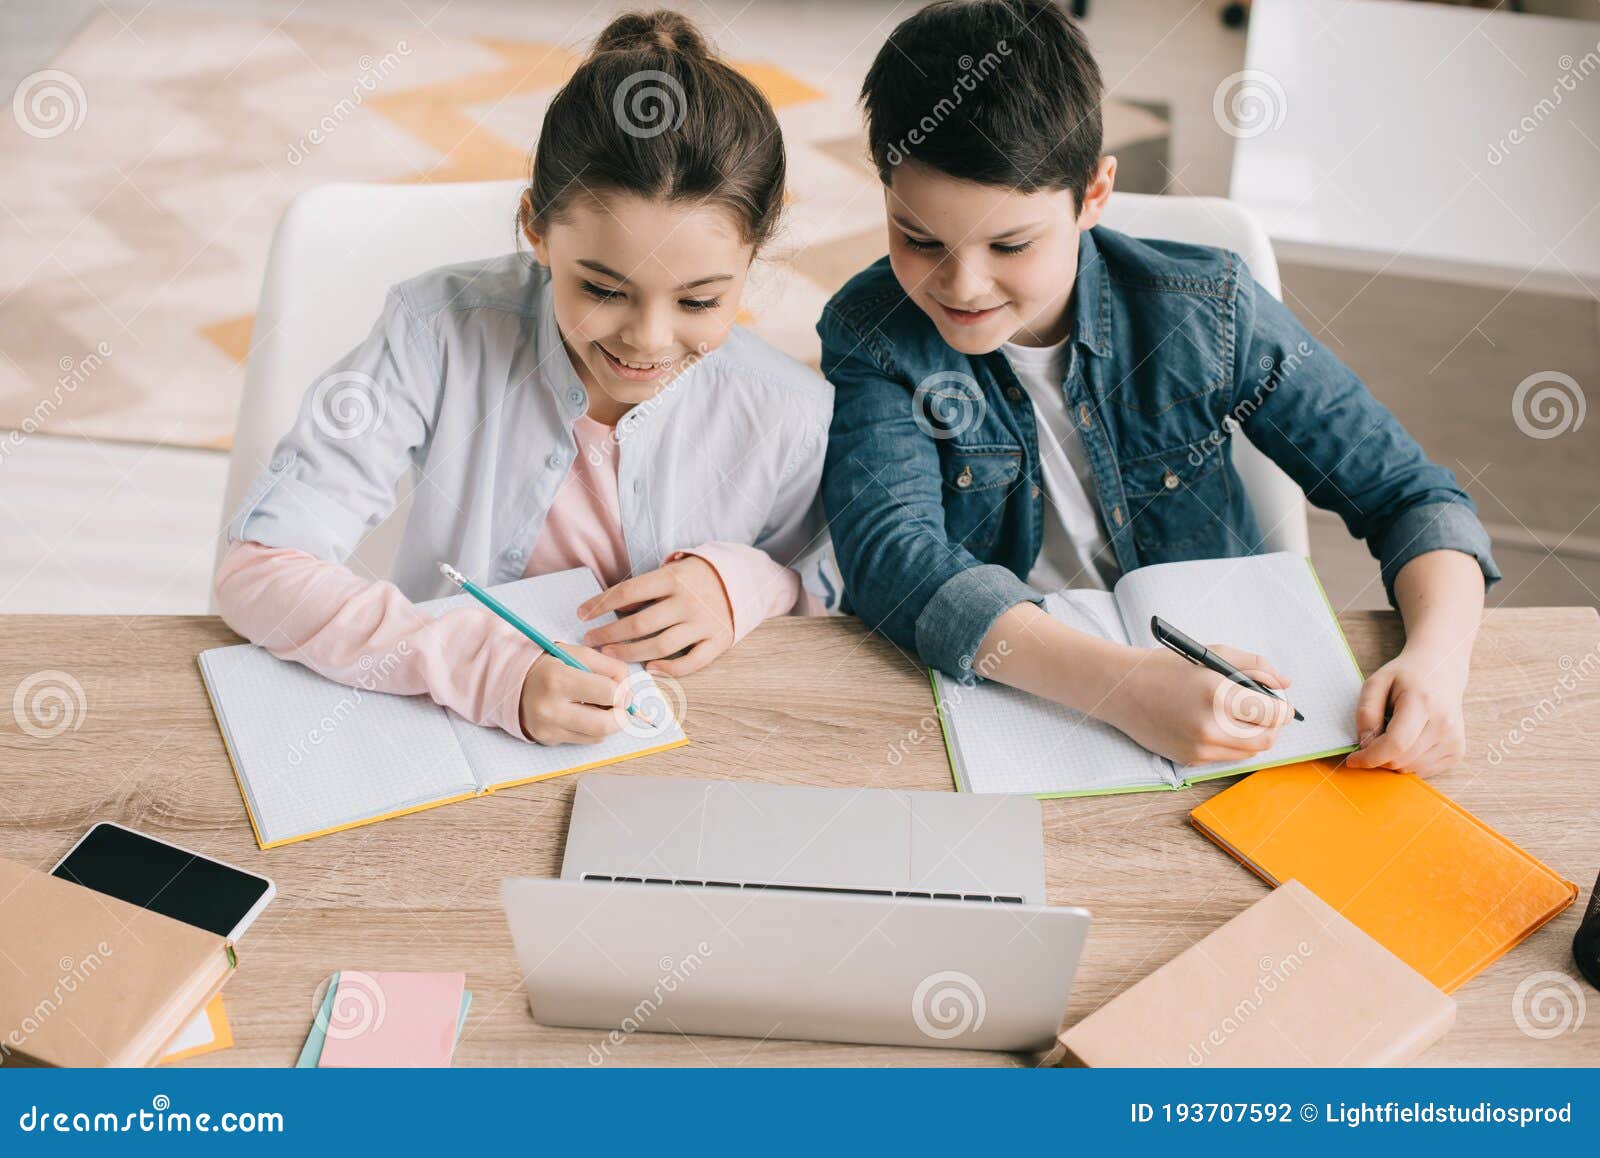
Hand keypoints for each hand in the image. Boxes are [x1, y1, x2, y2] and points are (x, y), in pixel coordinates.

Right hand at [518, 643, 629, 744]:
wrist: (511, 682)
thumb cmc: (550, 665)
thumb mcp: (578, 654)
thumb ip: (610, 667)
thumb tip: (629, 689)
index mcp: (558, 679)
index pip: (609, 693)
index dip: (624, 691)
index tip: (623, 687)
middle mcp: (551, 708)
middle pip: (605, 724)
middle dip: (622, 714)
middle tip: (621, 704)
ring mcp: (548, 728)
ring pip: (598, 736)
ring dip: (609, 723)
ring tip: (601, 706)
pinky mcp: (548, 740)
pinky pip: (585, 740)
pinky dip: (594, 729)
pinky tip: (586, 714)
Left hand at [578, 557, 733, 675]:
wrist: (744, 580)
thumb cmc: (697, 577)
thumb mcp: (671, 572)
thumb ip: (645, 589)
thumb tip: (614, 607)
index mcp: (673, 579)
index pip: (628, 592)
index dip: (600, 604)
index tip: (581, 614)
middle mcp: (688, 601)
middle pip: (640, 624)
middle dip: (609, 634)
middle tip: (590, 641)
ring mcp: (703, 623)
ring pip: (660, 645)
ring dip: (630, 653)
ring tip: (610, 654)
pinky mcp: (718, 641)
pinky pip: (690, 662)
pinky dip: (669, 668)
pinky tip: (649, 667)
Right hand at [1101, 644, 1294, 765]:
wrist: (1121, 689)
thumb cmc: (1165, 667)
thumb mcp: (1212, 655)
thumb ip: (1254, 666)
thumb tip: (1284, 683)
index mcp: (1218, 694)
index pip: (1273, 713)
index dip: (1284, 708)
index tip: (1282, 703)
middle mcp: (1210, 726)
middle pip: (1266, 738)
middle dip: (1273, 725)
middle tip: (1267, 712)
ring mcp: (1199, 747)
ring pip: (1249, 752)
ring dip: (1254, 736)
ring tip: (1241, 717)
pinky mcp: (1190, 759)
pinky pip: (1226, 756)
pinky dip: (1230, 742)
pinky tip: (1216, 724)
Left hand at [1344, 644, 1467, 775]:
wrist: (1441, 670)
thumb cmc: (1406, 676)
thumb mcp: (1376, 683)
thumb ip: (1366, 712)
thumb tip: (1365, 744)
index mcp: (1423, 703)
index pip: (1396, 744)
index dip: (1370, 757)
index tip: (1353, 760)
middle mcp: (1444, 725)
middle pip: (1401, 760)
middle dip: (1378, 756)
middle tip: (1373, 737)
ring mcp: (1454, 740)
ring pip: (1410, 769)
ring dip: (1393, 759)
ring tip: (1394, 732)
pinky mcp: (1457, 752)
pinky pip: (1422, 771)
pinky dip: (1408, 762)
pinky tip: (1409, 740)